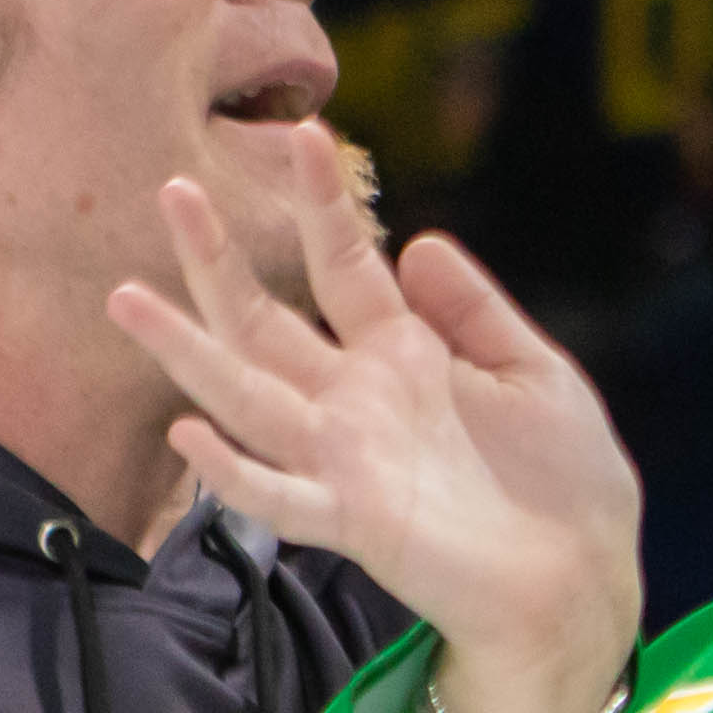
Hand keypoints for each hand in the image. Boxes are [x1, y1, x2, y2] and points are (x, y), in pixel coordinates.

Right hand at [112, 123, 644, 712]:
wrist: (584, 581)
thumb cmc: (566, 483)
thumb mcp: (535, 373)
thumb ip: (474, 311)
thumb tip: (418, 241)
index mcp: (404, 356)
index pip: (345, 264)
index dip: (321, 202)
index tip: (302, 131)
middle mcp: (359, 401)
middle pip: (268, 321)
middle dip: (218, 260)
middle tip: (172, 190)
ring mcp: (349, 461)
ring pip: (248, 397)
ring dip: (189, 350)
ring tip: (127, 297)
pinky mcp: (357, 523)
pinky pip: (281, 497)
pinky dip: (234, 473)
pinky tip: (188, 435)